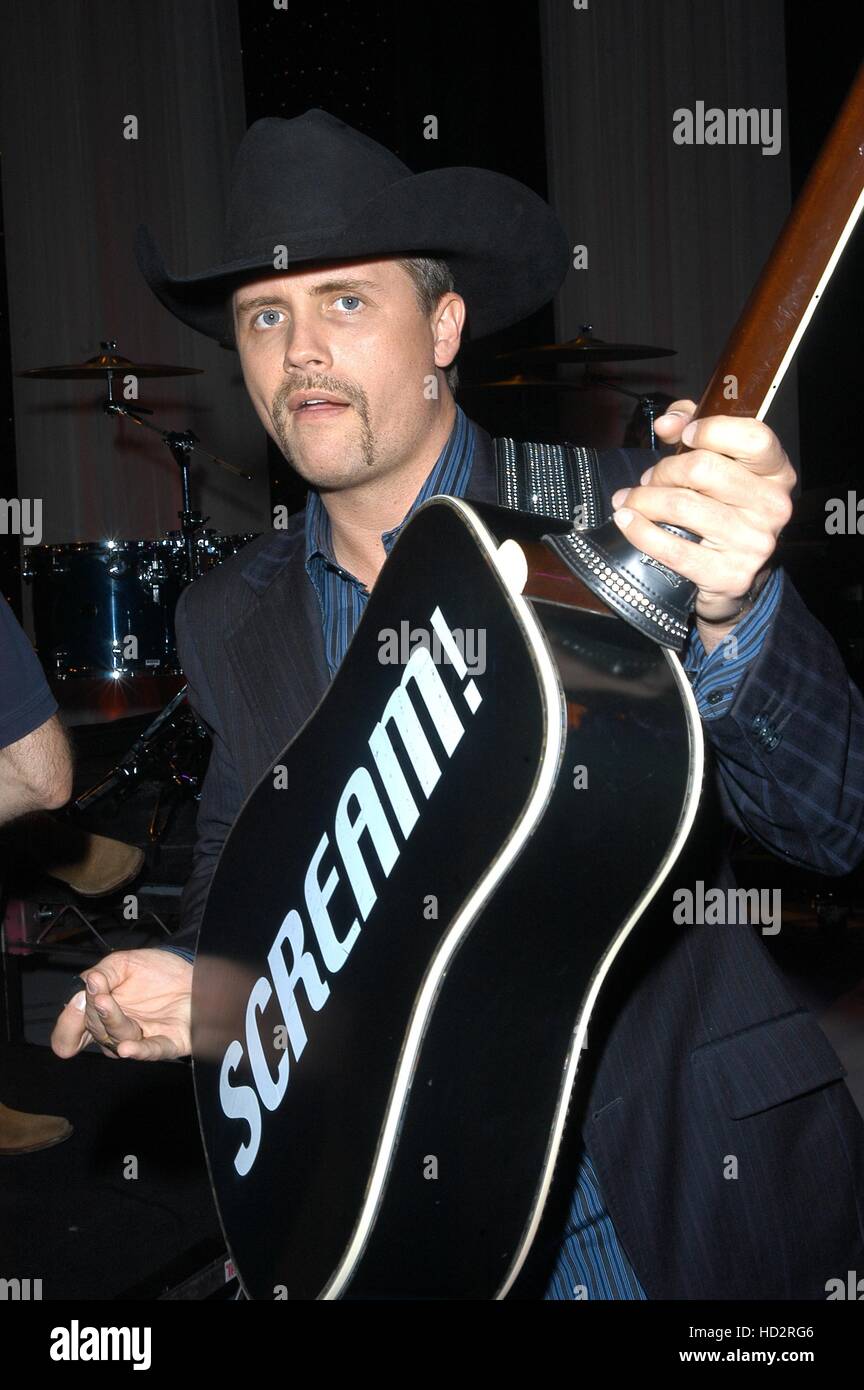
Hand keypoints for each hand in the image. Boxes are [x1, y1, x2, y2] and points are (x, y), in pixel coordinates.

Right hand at [51, 949, 192, 1060]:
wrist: (193, 970)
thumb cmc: (157, 970)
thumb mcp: (124, 963)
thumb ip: (103, 973)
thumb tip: (88, 982)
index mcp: (102, 1014)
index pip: (74, 1030)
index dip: (68, 1024)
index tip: (77, 1001)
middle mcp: (118, 1031)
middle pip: (97, 1031)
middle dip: (95, 1013)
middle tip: (100, 996)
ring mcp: (141, 1039)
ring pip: (119, 1039)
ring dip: (112, 1023)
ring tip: (106, 1005)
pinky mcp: (167, 1043)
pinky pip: (151, 1051)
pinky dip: (139, 1051)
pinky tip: (127, 1048)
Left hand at [610, 399, 794, 630]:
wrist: (734, 576)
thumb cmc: (722, 510)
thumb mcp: (721, 466)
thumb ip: (696, 429)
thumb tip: (667, 422)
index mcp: (776, 472)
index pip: (753, 437)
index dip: (712, 430)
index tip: (684, 434)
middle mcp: (772, 506)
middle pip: (703, 469)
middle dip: (663, 470)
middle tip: (648, 479)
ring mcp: (752, 542)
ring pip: (681, 505)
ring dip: (644, 499)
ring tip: (631, 500)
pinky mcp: (728, 574)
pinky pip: (671, 548)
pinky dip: (639, 531)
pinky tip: (625, 521)